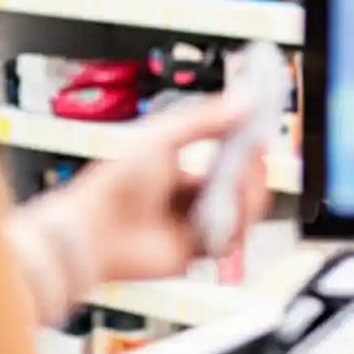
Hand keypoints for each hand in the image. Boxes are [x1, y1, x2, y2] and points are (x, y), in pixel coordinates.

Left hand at [67, 94, 271, 282]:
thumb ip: (204, 120)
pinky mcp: (196, 252)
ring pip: (242, 214)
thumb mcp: (161, 138)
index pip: (228, 161)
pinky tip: (228, 211)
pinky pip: (230, 240)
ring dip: (250, 197)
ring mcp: (194, 227)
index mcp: (181, 173)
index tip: (261, 132)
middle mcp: (191, 201)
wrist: (92, 230)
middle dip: (255, 172)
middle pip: (241, 188)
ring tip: (242, 184)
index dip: (247, 149)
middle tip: (257, 157)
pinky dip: (236, 226)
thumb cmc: (116, 183)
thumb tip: (244, 101)